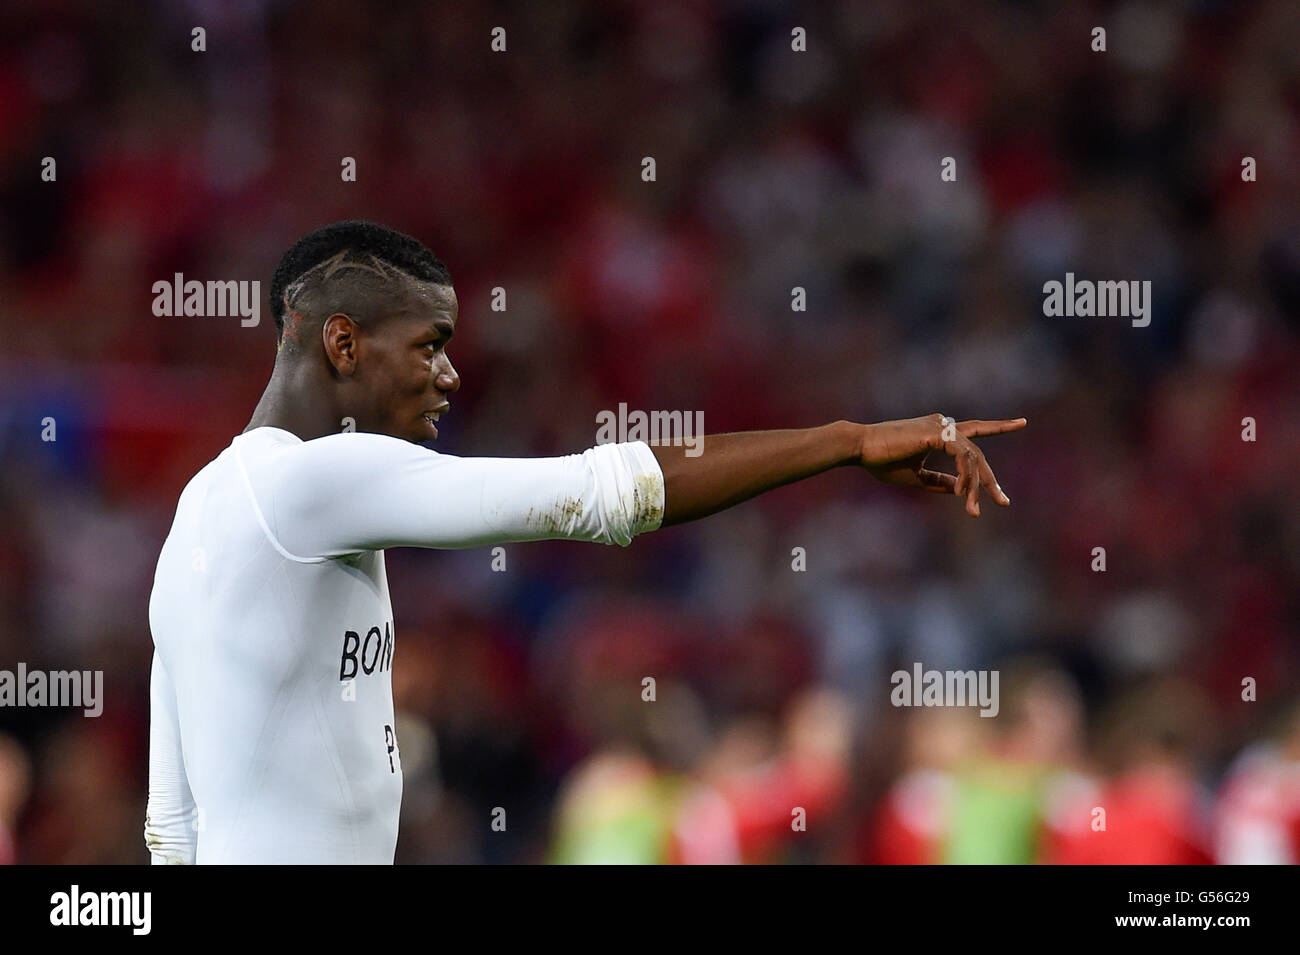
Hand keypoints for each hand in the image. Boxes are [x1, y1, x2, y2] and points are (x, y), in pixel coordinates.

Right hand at [860, 413, 1026, 516]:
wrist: (859, 448)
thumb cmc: (881, 460)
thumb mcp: (915, 477)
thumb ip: (938, 481)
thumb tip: (959, 490)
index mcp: (939, 432)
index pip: (975, 429)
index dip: (999, 426)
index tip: (1022, 423)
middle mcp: (943, 425)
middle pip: (977, 453)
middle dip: (989, 480)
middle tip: (1003, 501)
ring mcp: (941, 427)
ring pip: (972, 458)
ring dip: (975, 486)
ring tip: (973, 509)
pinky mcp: (936, 434)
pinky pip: (962, 456)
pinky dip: (965, 476)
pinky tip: (962, 492)